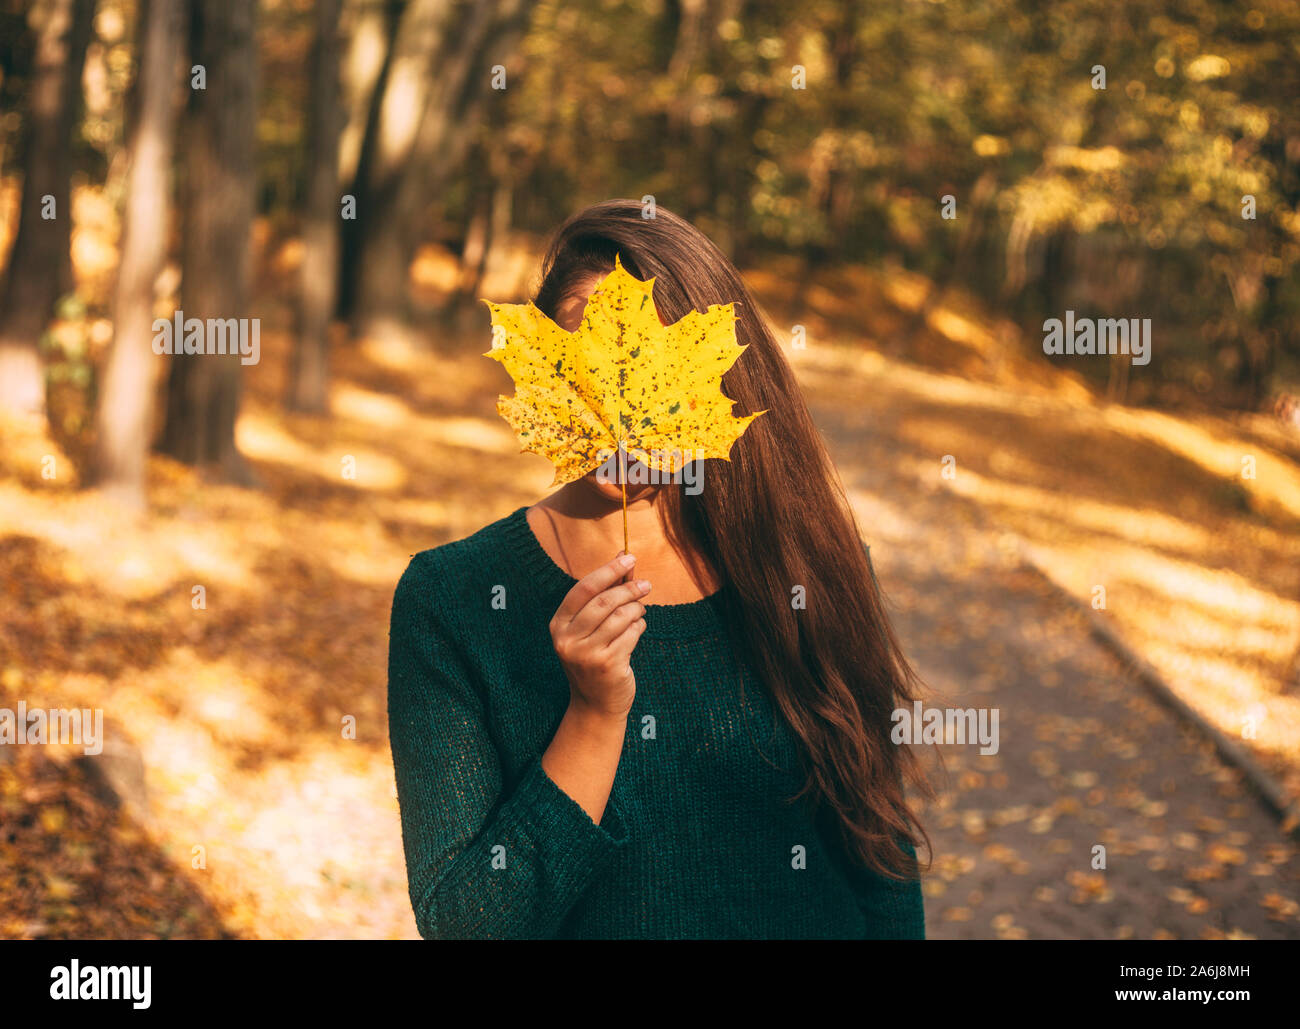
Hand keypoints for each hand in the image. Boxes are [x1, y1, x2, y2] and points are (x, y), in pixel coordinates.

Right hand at [549, 553, 650, 717]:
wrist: (596, 704)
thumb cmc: (595, 656)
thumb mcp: (590, 626)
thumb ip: (605, 592)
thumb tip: (623, 557)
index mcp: (558, 625)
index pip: (583, 589)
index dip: (608, 571)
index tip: (629, 559)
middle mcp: (567, 640)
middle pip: (604, 602)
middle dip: (629, 589)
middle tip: (646, 585)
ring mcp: (586, 655)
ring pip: (621, 617)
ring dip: (636, 609)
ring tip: (640, 611)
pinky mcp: (607, 665)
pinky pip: (632, 634)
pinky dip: (639, 626)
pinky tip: (637, 629)